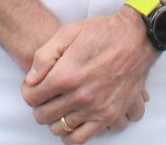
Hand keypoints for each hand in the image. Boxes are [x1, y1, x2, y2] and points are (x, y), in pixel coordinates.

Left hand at [22, 12, 157, 139]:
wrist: (137, 38)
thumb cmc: (102, 33)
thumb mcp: (68, 32)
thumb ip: (44, 56)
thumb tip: (31, 79)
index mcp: (67, 75)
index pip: (31, 97)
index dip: (28, 91)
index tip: (34, 86)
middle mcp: (80, 96)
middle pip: (43, 116)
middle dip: (39, 106)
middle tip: (45, 96)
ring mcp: (96, 109)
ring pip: (60, 129)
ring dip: (55, 119)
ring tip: (59, 107)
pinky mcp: (110, 116)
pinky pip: (83, 138)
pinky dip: (73, 134)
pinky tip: (73, 120)